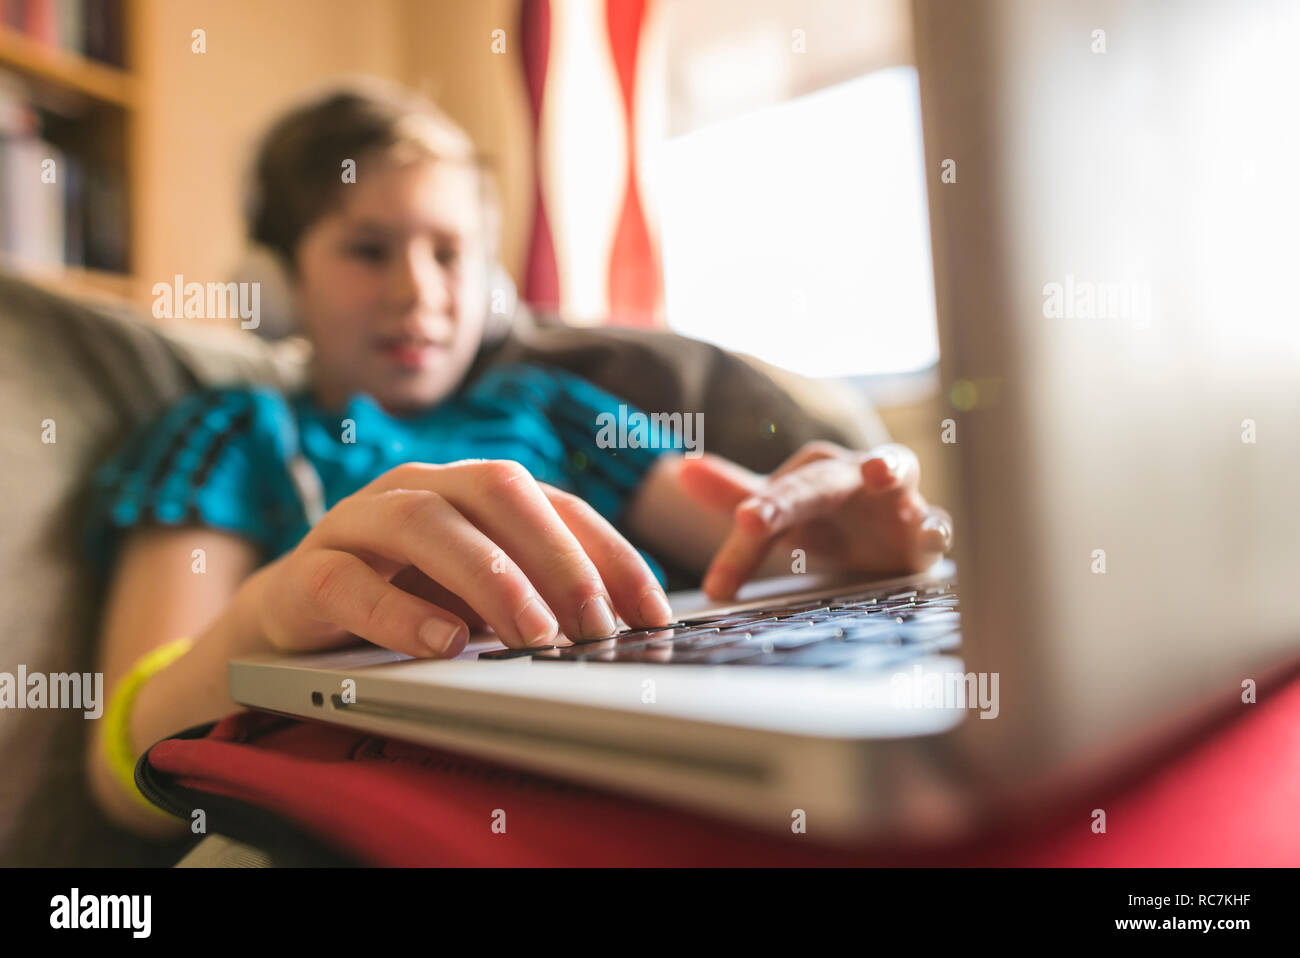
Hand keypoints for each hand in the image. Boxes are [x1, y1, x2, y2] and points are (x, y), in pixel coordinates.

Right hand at [248, 460, 674, 658]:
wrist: (296, 617)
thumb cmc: (406, 599)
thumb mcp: (483, 597)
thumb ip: (538, 598)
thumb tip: (618, 631)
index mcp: (474, 490)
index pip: (557, 503)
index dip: (610, 553)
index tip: (650, 612)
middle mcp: (422, 488)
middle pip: (498, 491)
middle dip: (558, 557)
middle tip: (594, 624)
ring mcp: (360, 521)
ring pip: (427, 523)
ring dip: (491, 578)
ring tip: (534, 635)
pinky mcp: (310, 570)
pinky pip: (350, 582)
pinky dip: (401, 614)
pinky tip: (445, 645)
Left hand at [678, 441, 952, 600]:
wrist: (889, 529)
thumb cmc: (829, 516)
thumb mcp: (780, 511)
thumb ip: (733, 492)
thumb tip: (682, 467)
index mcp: (812, 473)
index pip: (770, 501)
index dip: (745, 538)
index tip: (724, 569)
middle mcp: (851, 474)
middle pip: (816, 482)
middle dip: (787, 498)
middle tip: (752, 515)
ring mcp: (894, 496)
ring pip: (895, 471)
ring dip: (887, 468)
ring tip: (877, 473)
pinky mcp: (925, 525)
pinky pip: (936, 521)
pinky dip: (935, 526)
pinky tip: (930, 536)